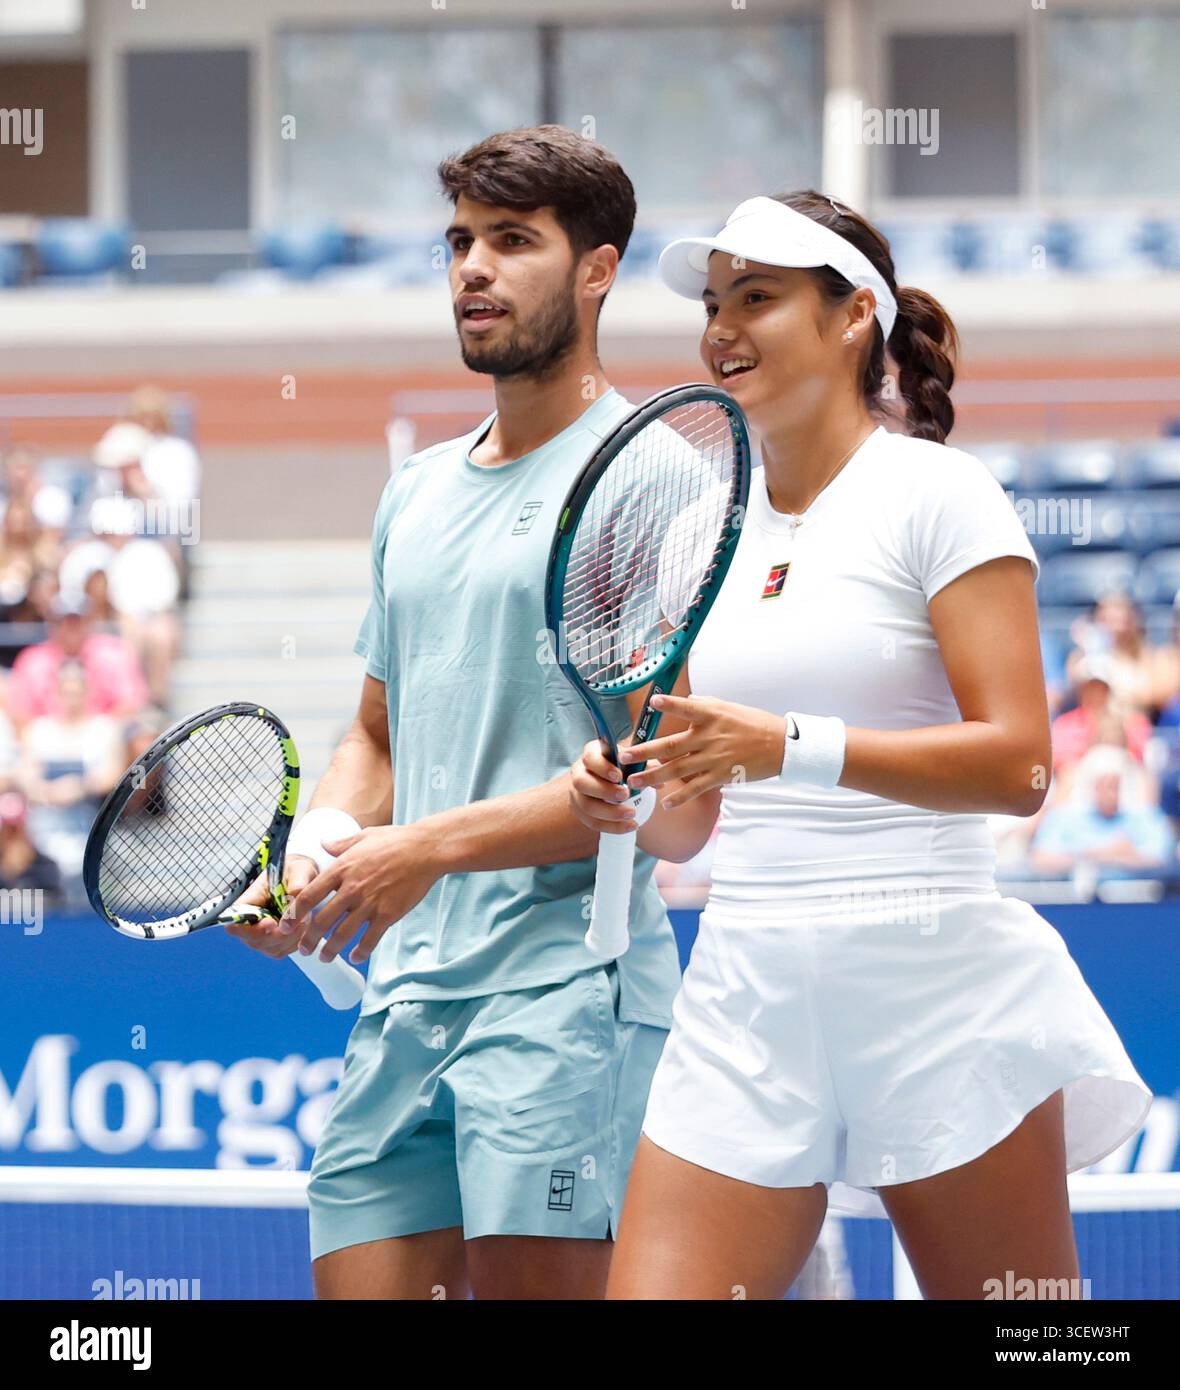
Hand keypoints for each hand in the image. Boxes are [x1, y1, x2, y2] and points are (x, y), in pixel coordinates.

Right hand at [221, 854, 317, 959]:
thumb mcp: (299, 870)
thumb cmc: (295, 872)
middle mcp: (249, 923)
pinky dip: (298, 940)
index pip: (234, 925)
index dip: (250, 930)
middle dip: (280, 934)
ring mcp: (261, 936)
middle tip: (301, 919)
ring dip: (292, 936)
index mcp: (246, 903)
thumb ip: (297, 881)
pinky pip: (285, 950)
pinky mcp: (275, 943)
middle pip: (255, 941)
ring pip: (273, 949)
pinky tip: (304, 925)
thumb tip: (295, 894)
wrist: (302, 880)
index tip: (272, 922)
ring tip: (305, 917)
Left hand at [278, 823, 442, 964]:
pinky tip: (355, 957)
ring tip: (325, 957)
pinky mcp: (388, 914)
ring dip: (330, 949)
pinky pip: (370, 939)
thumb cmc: (396, 840)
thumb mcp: (363, 836)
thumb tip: (323, 844)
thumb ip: (340, 844)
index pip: (309, 895)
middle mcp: (352, 888)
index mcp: (342, 868)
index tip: (288, 924)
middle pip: (322, 920)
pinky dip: (361, 951)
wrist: (426, 849)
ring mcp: (370, 903)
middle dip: (309, 939)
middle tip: (303, 950)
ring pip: (343, 934)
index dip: (295, 913)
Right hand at [570, 738, 642, 835]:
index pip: (590, 758)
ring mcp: (576, 792)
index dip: (602, 767)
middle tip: (626, 796)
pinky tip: (629, 826)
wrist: (610, 779)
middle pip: (582, 782)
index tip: (619, 776)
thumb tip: (660, 783)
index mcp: (592, 754)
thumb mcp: (633, 762)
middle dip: (604, 791)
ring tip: (632, 814)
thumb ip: (645, 768)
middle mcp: (579, 772)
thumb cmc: (623, 766)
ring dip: (609, 812)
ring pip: (586, 805)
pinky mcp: (580, 810)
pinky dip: (612, 826)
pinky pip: (592, 822)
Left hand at [619, 693, 786, 807]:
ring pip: (677, 769)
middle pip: (671, 745)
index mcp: (711, 715)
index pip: (687, 708)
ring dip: (653, 776)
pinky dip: (680, 797)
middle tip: (624, 756)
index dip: (670, 704)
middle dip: (645, 751)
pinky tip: (666, 803)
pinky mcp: (721, 776)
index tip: (653, 702)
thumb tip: (686, 703)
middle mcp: (709, 736)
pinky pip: (696, 788)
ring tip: (634, 782)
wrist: (781, 746)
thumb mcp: (729, 707)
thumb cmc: (754, 723)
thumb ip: (704, 706)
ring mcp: (714, 758)